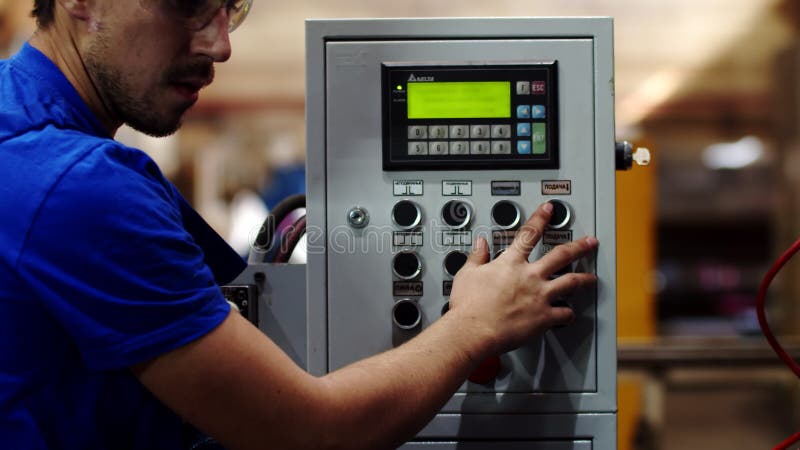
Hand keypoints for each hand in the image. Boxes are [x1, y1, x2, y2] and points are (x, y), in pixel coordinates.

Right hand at [447, 202, 597, 355]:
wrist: (473, 330)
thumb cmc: (468, 306)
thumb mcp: (467, 274)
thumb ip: (477, 256)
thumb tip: (480, 244)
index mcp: (511, 263)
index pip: (529, 233)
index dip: (540, 218)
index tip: (549, 210)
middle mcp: (530, 276)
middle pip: (561, 255)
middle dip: (579, 246)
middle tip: (589, 242)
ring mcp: (540, 296)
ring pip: (571, 282)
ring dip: (584, 279)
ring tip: (591, 278)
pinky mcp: (544, 317)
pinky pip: (564, 314)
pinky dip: (569, 314)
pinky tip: (570, 314)